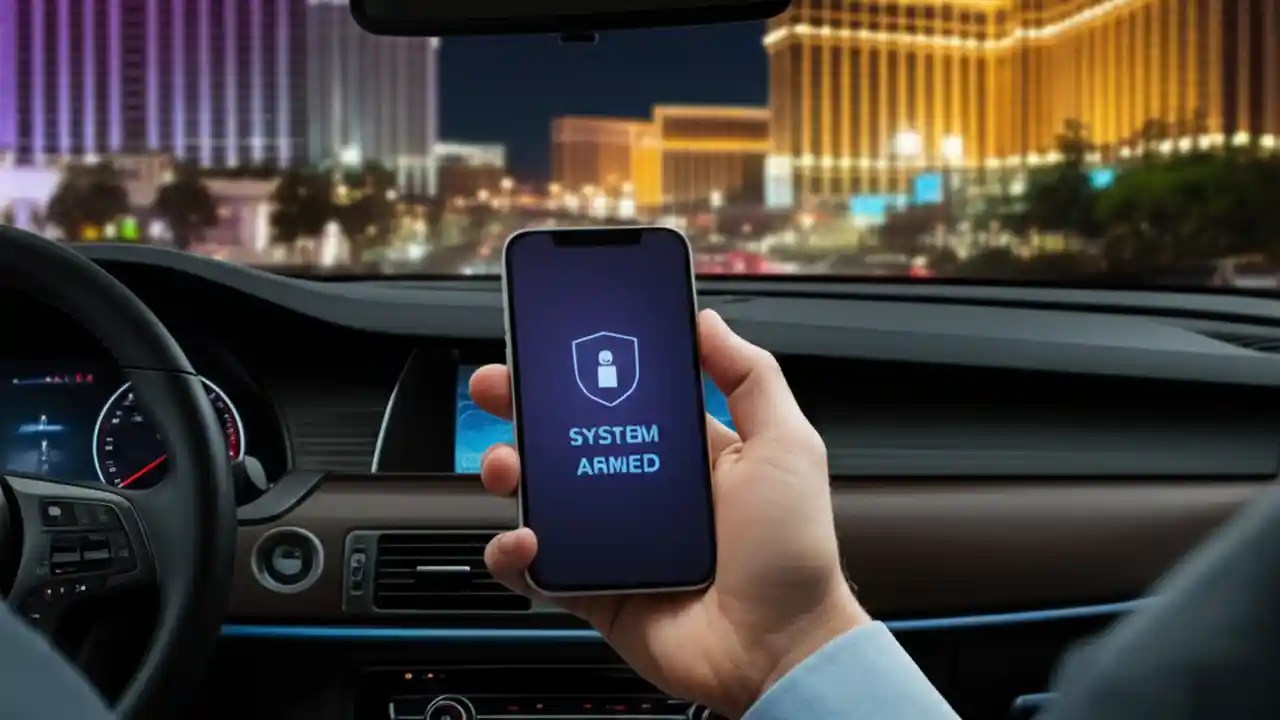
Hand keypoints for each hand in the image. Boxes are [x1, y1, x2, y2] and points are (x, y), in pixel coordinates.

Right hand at [469, 309, 868, 716]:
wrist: (780, 647)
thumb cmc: (793, 553)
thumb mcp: (786, 445)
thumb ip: (750, 376)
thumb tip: (707, 320)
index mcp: (682, 453)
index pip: (617, 396)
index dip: (579, 369)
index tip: (548, 340)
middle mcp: (641, 492)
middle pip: (564, 439)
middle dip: (523, 408)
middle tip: (497, 387)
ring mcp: (612, 541)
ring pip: (539, 498)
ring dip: (510, 472)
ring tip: (508, 465)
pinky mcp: (593, 591)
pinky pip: (534, 568)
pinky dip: (513, 554)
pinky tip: (527, 538)